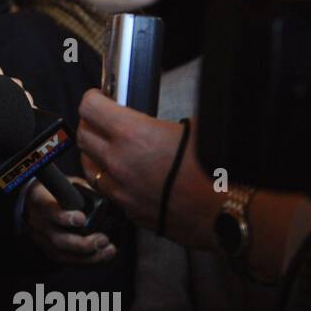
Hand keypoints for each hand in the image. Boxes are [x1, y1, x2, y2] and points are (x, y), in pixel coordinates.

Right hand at [24, 176, 115, 262]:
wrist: (34, 204)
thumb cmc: (56, 192)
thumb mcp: (68, 184)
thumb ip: (85, 191)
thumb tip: (107, 200)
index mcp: (41, 202)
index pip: (50, 211)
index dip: (64, 217)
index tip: (81, 218)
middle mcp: (39, 224)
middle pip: (59, 240)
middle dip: (83, 243)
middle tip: (103, 239)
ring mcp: (43, 240)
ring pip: (64, 254)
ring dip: (89, 256)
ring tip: (108, 250)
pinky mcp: (49, 251)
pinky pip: (68, 261)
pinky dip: (87, 262)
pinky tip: (103, 257)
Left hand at [76, 90, 220, 250]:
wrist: (227, 214)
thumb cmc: (217, 169)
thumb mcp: (195, 128)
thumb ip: (166, 121)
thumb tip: (163, 120)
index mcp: (131, 134)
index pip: (90, 108)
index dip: (93, 98)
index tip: (99, 97)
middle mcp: (118, 162)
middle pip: (83, 136)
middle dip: (89, 124)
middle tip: (102, 120)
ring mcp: (120, 190)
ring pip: (88, 166)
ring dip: (94, 153)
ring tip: (108, 147)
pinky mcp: (128, 210)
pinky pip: (108, 191)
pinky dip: (111, 180)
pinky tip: (126, 175)